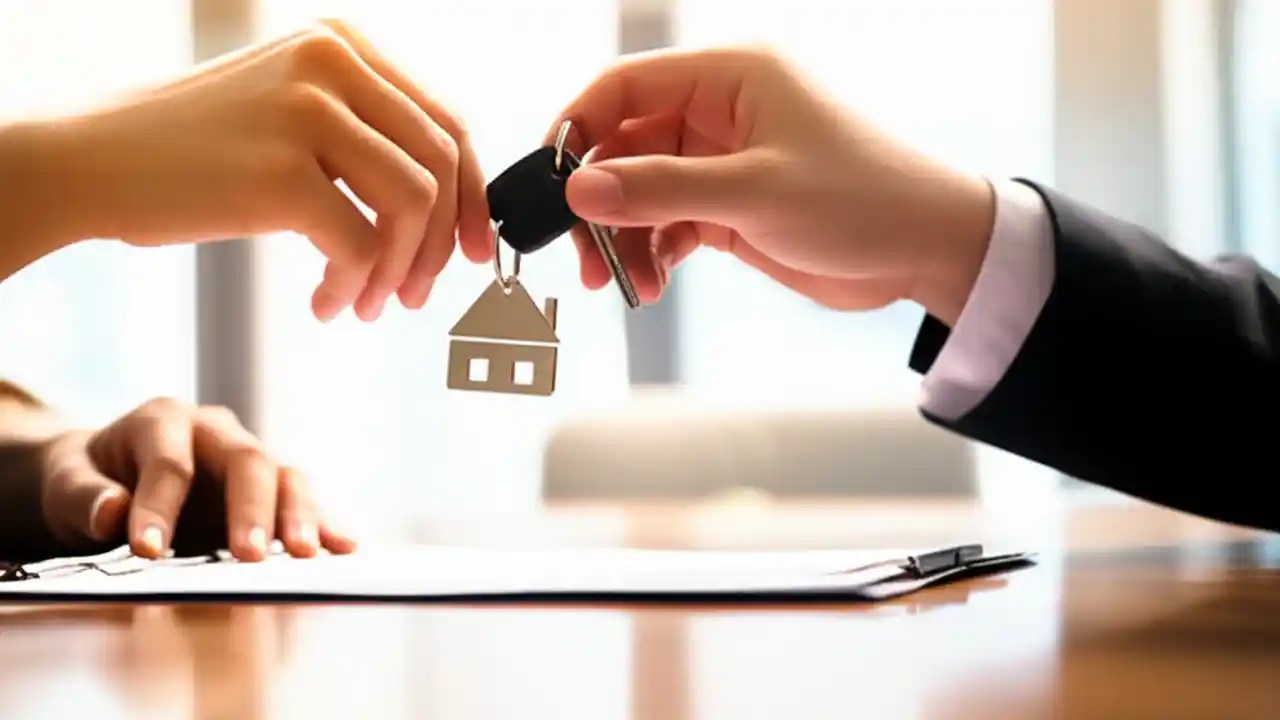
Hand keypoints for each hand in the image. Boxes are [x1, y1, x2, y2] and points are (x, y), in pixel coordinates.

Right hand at [16, 19, 490, 321]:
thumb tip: (455, 210)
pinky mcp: (280, 172)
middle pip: (442, 165)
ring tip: (365, 304)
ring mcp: (306, 112)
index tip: (475, 255)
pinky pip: (361, 244)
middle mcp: (333, 62)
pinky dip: (354, 286)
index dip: (473, 198)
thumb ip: (367, 138)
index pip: (447, 125)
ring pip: (414, 205)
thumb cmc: (197, 152)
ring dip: (399, 270)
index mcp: (344, 45)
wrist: (91, 161)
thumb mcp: (292, 114)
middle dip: (441, 245)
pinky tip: (325, 304)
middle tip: (415, 296)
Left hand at [36, 397, 355, 560]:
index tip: (148, 552)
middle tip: (251, 555)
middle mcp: (216, 431)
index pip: (169, 463)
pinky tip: (343, 546)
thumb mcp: (65, 483)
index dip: (160, 507)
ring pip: (285, 476)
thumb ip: (82, 496)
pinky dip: (323, 523)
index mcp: (162, 420)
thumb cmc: (89, 480)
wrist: (112, 476)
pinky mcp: (269, 491)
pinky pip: (303, 501)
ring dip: (298, 516)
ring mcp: (249, 458)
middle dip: (251, 509)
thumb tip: (112, 514)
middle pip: (246, 460)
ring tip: (305, 555)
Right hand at [547, 46, 995, 324]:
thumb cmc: (862, 199)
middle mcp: (722, 111)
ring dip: (625, 235)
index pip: (626, 85)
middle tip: (581, 251)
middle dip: (600, 199)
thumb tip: (579, 189)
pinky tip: (649, 283)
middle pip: (626, 144)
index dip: (578, 128)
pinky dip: (654, 251)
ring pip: (644, 190)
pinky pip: (671, 222)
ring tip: (619, 281)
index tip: (548, 179)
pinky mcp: (733, 206)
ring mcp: (726, 160)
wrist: (927, 250)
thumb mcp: (754, 193)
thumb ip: (661, 190)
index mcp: (730, 76)